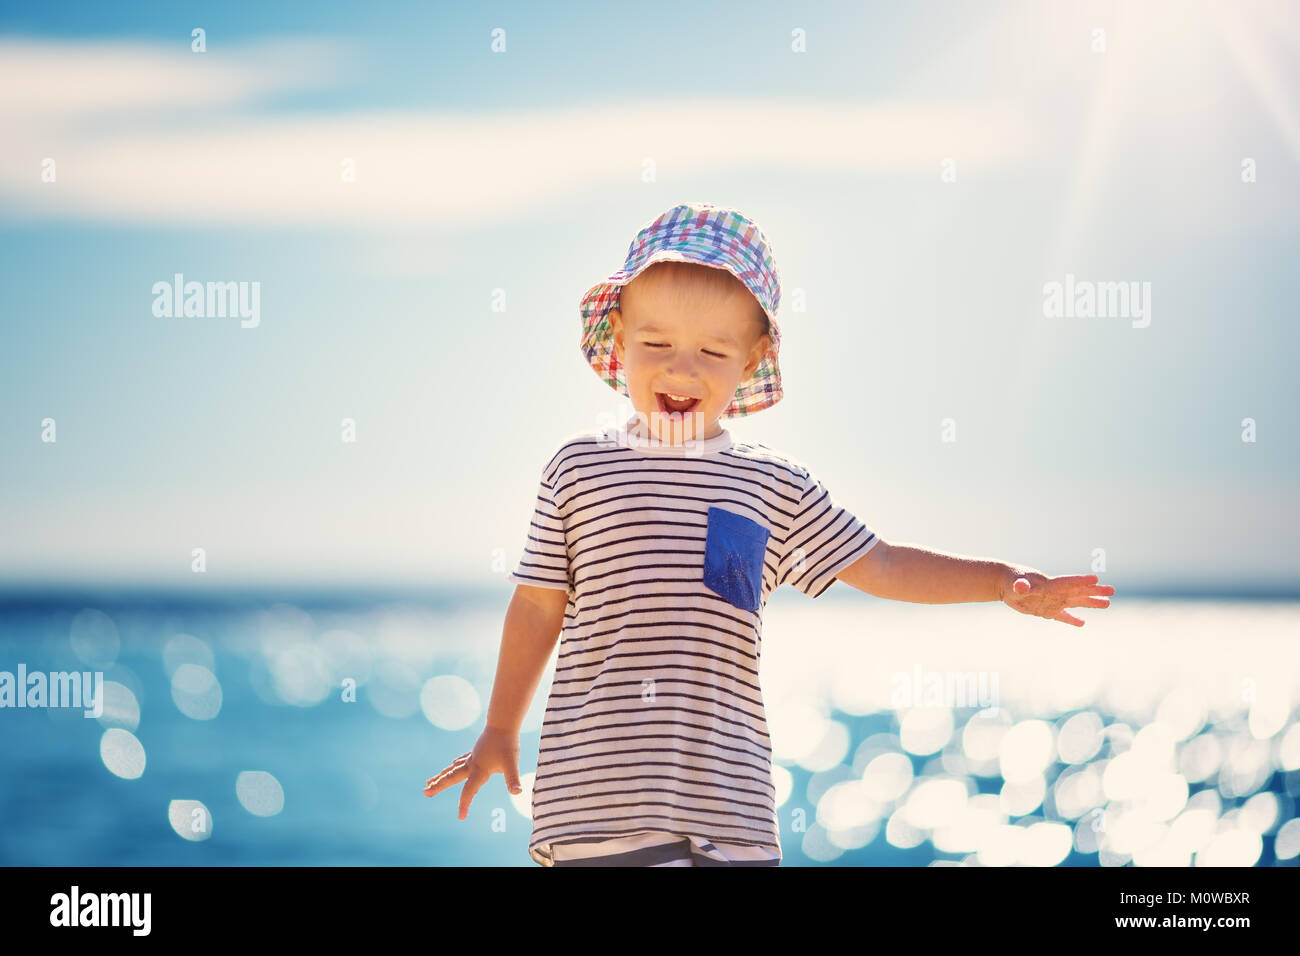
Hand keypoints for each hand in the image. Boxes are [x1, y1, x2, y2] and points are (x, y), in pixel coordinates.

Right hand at [422, 726, 523, 819]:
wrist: (503, 723)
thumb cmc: (507, 744)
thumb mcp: (512, 763)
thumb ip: (513, 779)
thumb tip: (517, 792)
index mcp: (479, 770)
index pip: (469, 791)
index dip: (464, 804)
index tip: (461, 818)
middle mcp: (472, 764)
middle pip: (451, 777)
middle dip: (438, 786)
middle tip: (425, 792)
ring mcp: (472, 756)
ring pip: (453, 769)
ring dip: (441, 776)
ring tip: (429, 782)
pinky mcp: (476, 750)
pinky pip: (461, 760)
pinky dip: (454, 765)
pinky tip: (452, 763)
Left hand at [999, 570, 1113, 626]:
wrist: (1004, 582)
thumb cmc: (1010, 580)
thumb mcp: (1015, 583)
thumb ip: (1020, 586)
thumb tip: (1021, 586)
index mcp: (1049, 584)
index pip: (1068, 582)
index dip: (1080, 581)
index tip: (1096, 578)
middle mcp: (1055, 592)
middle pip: (1078, 592)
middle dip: (1094, 591)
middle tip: (1112, 590)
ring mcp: (1052, 601)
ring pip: (1075, 602)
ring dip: (1090, 603)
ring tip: (1108, 603)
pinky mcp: (1046, 610)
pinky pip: (1062, 615)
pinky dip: (1071, 620)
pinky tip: (1083, 623)